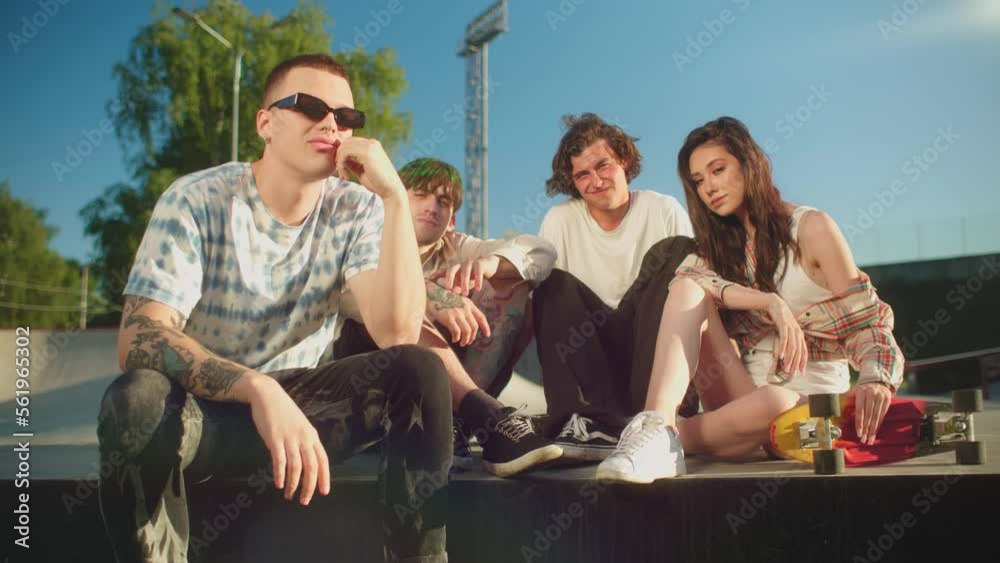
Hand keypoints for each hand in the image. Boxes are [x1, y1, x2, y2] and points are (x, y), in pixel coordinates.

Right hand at [248, 378, 330, 504]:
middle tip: (305, 500)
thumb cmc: (283, 412)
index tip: (324, 492)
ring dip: (293, 484)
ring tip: (289, 495)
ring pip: (296, 467)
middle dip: (309, 487)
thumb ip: (304, 442)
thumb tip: (306, 461)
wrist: (268, 395)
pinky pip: (280, 461)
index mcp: (312, 435)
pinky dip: (280, 474)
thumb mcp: (300, 426)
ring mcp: (290, 438)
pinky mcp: (275, 439)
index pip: (323, 460)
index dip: (324, 477)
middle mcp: (304, 438)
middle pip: (311, 467)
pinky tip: (279, 484)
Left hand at [334, 137, 405, 198]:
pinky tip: (347, 176)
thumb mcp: (361, 170)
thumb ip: (352, 162)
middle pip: (346, 143)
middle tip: (341, 173)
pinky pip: (345, 153)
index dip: (342, 154)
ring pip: (344, 147)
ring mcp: (369, 146)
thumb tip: (340, 159)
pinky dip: (342, 165)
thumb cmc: (378, 182)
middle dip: (339, 157)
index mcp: (372, 145)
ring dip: (340, 162)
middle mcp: (371, 142)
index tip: (342, 169)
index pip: (351, 142)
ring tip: (344, 176)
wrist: (390, 190)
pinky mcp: (366, 152)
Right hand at [426, 282, 490, 345]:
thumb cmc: (442, 298)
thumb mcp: (457, 300)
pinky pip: (457, 332)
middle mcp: (465, 308)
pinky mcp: (449, 318)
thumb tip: (469, 323)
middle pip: (474, 327)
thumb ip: (464, 309)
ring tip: (461, 343)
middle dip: (472, 337)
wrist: (431, 293)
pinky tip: (454, 340)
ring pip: (467, 331)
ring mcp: (457, 313)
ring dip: (465, 340)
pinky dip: (456, 338)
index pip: (481, 317)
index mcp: (469, 304)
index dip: (485, 327)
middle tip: (468, 342)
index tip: (487, 335)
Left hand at [430, 256, 500, 295]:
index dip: (435, 275)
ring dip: (464, 283)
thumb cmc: (471, 276)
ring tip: (465, 294)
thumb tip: (447, 300)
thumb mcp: (462, 283)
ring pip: (465, 272)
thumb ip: (455, 289)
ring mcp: (469, 263)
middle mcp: (459, 265)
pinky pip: (478, 271)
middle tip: (448, 288)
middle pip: (451, 269)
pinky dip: (478, 281)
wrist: (487, 266)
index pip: (442, 271)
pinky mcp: (480, 263)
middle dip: (449, 279)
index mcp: (453, 269)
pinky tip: (478, 289)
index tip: (429, 280)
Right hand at [766, 294, 807, 378]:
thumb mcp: (788, 330)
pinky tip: (779, 356)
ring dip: (789, 359)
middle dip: (795, 363)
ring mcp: (791, 329)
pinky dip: (782, 348)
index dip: (803, 362)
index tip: (800, 372)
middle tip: (791, 373)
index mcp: (800, 335)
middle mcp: (798, 333)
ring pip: (792, 347)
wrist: (776, 304)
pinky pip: (784, 340)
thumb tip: (788, 351)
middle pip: (799, 351)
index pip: (804, 351)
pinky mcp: (784, 326)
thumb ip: (790, 339)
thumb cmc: (781, 319)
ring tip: (785, 368)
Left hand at [851, 381, 892, 444]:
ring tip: (869, 439)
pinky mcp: (888, 400)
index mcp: (861, 393)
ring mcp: (880, 397)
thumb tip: (835, 403)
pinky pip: (882, 415)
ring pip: (876, 417)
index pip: (860, 411)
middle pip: (868, 416)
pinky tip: (875, 432)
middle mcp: (871, 395)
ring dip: (872, 430)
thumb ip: (846, 398)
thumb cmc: (863, 389)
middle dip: (865, 429)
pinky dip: (878, 424)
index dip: (859, 423)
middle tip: (863, 440)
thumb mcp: (854, 391)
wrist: (878, 380)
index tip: (858, 433)